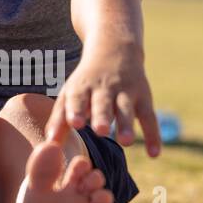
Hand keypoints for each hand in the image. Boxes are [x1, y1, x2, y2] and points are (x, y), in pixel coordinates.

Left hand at [44, 45, 160, 155]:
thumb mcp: (70, 94)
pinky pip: (149, 117)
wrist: (115, 49)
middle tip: (100, 131)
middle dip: (102, 116)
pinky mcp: (144, 97)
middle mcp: (104, 88)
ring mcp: (126, 92)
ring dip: (126, 124)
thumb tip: (49, 146)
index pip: (78, 98)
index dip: (76, 109)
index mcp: (82, 87)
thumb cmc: (86, 81)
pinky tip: (154, 154)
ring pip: (126, 108)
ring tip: (125, 142)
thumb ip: (59, 120)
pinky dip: (153, 135)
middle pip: (103, 103)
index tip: (74, 123)